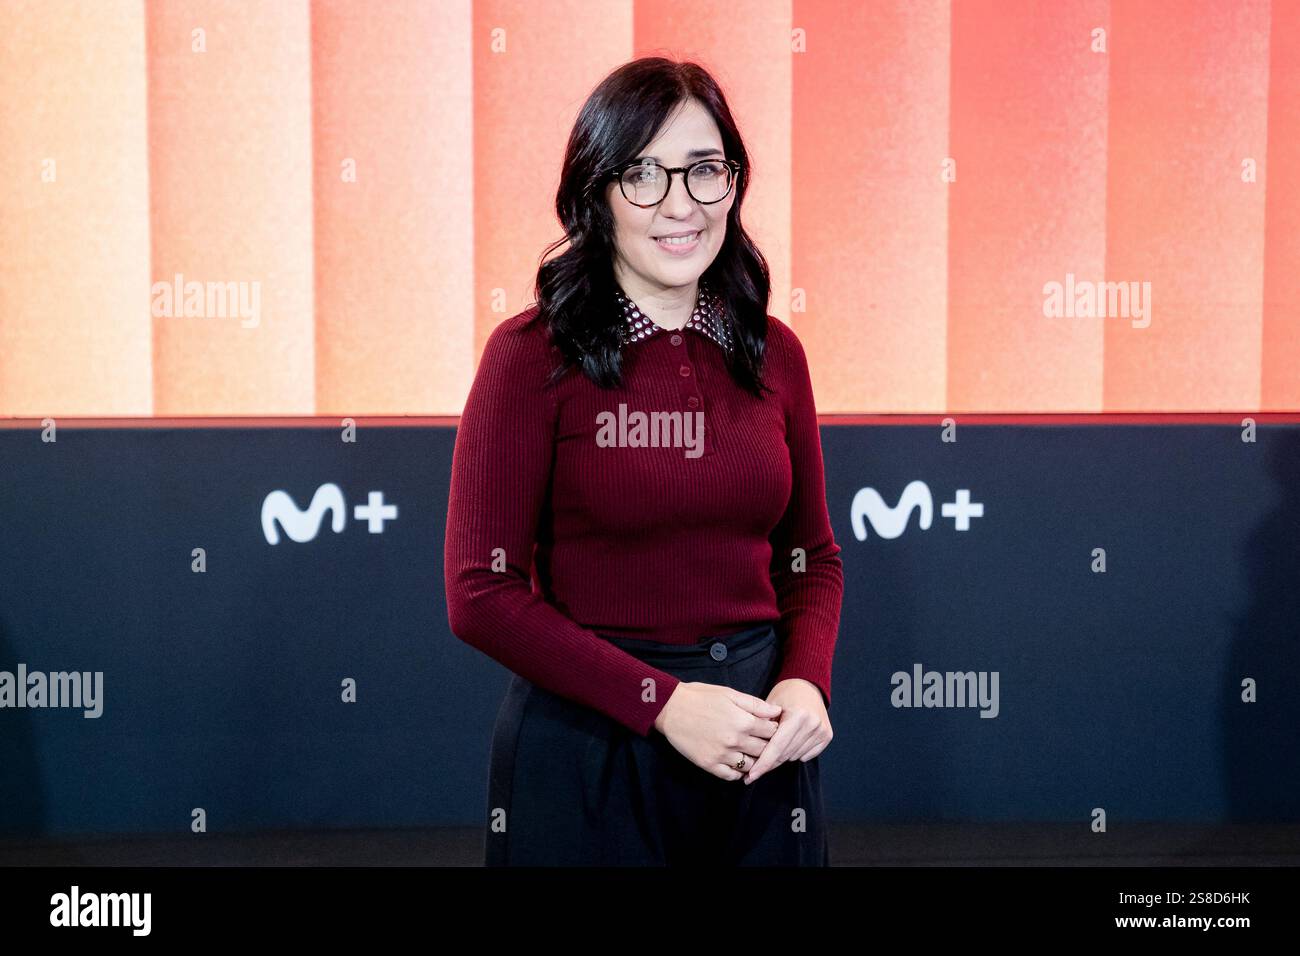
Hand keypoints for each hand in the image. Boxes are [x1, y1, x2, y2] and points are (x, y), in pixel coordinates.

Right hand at [653, 682, 782, 780]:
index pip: (772, 731)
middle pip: (764, 750)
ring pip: (751, 766)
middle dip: (768, 746)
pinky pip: (731, 776)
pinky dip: (738, 772)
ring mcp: (722, 755)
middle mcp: (736, 741)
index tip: (769, 727)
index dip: (773, 729)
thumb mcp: (729, 694)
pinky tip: (736, 762)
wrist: (670, 708)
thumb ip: (755, 704)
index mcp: (743, 721)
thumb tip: (777, 711)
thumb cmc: (700, 697)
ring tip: (750, 753)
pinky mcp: (709, 765)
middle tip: (763, 742)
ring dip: (754, 761)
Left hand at [739, 678, 831, 784]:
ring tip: (773, 748)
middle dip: (769, 763)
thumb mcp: (769, 706)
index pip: (777, 747)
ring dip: (782, 757)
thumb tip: (750, 753)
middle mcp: (812, 724)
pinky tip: (790, 743)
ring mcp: (822, 730)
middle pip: (785, 754)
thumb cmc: (784, 695)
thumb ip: (762, 727)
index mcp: (797, 715)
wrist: (807, 685)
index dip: (763, 764)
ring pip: (794, 757)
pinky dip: (795, 753)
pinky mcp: (827, 736)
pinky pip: (806, 755)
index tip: (751, 776)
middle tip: (754, 769)